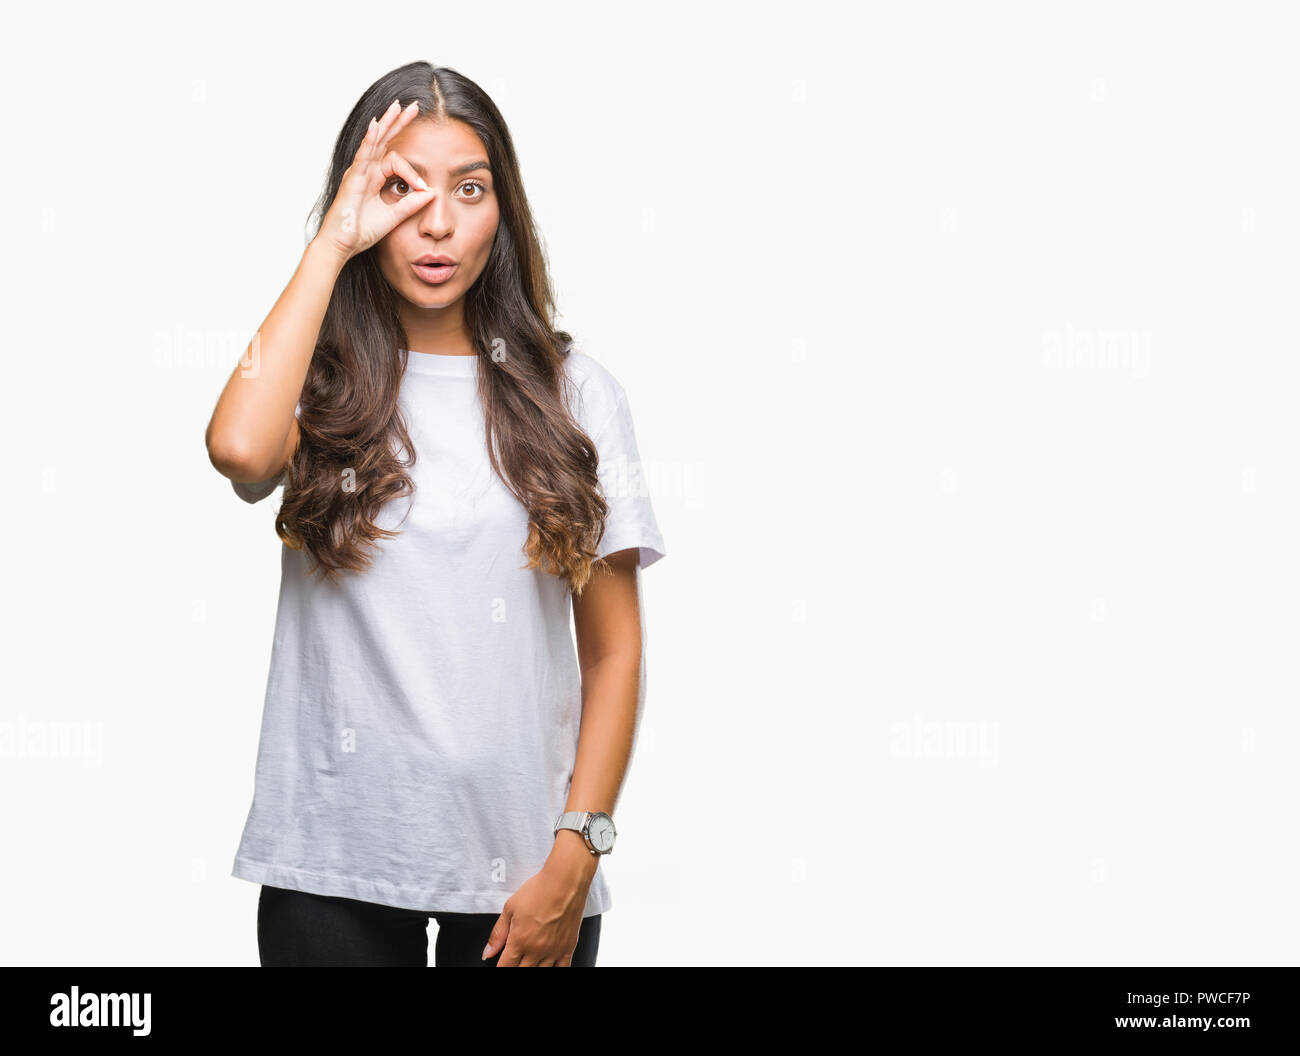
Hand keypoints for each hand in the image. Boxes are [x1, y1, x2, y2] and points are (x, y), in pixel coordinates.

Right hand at [314, 97, 436, 261]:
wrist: (342, 245)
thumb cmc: (361, 232)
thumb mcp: (393, 217)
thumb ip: (411, 205)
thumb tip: (432, 193)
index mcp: (374, 178)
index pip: (395, 160)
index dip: (414, 172)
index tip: (425, 188)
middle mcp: (365, 171)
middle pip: (384, 140)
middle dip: (398, 123)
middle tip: (413, 106)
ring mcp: (357, 172)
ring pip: (374, 141)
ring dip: (387, 123)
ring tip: (397, 106)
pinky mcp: (353, 178)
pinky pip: (363, 154)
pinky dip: (370, 138)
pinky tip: (377, 124)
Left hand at [482, 841, 596, 966]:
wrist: (565, 882)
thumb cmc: (539, 890)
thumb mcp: (510, 908)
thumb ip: (498, 933)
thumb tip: (488, 952)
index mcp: (519, 941)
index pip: (506, 967)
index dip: (501, 969)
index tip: (501, 966)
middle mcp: (536, 950)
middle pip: (522, 972)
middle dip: (516, 968)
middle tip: (515, 961)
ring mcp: (553, 950)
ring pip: (540, 973)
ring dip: (532, 969)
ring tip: (529, 962)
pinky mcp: (568, 947)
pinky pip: (562, 969)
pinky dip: (554, 970)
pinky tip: (548, 965)